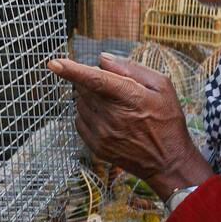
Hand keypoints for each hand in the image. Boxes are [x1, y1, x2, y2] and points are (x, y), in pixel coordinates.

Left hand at [47, 53, 211, 196]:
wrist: (167, 162)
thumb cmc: (167, 121)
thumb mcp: (162, 87)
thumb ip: (131, 69)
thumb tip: (102, 59)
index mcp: (131, 98)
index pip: (96, 80)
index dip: (72, 70)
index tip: (53, 63)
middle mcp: (113, 117)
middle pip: (85, 88)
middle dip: (92, 80)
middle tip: (114, 87)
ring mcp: (102, 134)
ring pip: (80, 103)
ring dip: (90, 98)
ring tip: (116, 107)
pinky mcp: (96, 146)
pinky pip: (79, 120)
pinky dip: (87, 114)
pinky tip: (108, 118)